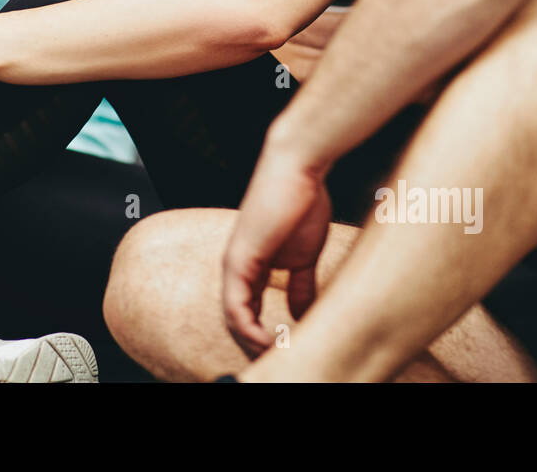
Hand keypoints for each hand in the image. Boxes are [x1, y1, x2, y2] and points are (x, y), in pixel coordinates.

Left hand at [222, 133, 332, 359]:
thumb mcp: (304, 256)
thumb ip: (301, 285)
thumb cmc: (302, 203)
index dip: (262, 337)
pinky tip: (268, 341)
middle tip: (276, 365)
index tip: (283, 352)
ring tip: (274, 359)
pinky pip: (235, 305)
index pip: (249, 312)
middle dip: (255, 347)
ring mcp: (234, 263)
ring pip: (232, 318)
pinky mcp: (238, 259)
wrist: (298, 170)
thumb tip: (304, 313)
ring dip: (251, 344)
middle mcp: (237, 267)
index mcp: (252, 266)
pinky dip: (249, 328)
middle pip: (237, 320)